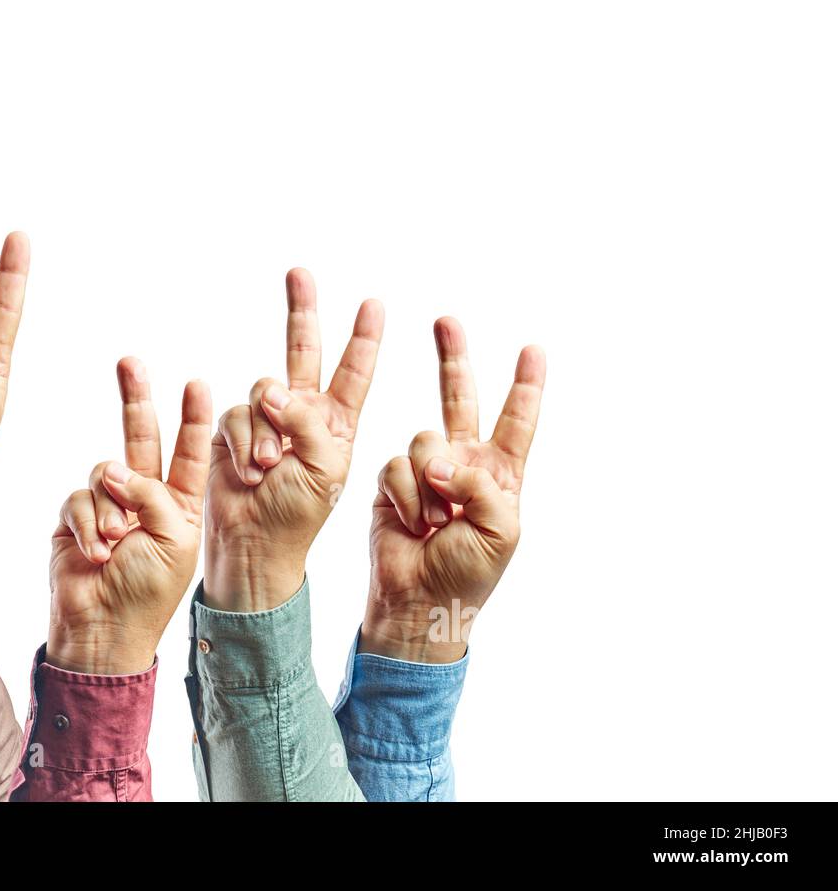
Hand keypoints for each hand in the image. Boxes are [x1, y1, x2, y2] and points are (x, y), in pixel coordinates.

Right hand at [48, 359, 211, 674]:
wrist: (105, 630)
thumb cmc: (150, 592)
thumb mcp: (175, 540)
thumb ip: (156, 497)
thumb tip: (118, 471)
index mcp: (180, 503)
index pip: (189, 451)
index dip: (192, 418)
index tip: (195, 382)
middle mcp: (145, 498)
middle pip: (141, 437)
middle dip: (135, 399)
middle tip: (130, 362)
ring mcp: (110, 506)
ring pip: (105, 469)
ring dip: (109, 506)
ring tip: (115, 542)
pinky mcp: (76, 518)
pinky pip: (79, 497)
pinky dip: (86, 524)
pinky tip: (94, 551)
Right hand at [205, 269, 383, 611]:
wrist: (253, 544)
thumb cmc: (300, 517)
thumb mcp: (327, 471)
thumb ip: (309, 424)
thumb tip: (276, 391)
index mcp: (337, 423)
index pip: (355, 371)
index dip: (363, 338)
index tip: (373, 303)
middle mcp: (302, 412)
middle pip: (302, 349)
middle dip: (301, 310)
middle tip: (299, 272)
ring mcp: (265, 420)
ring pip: (262, 391)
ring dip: (264, 431)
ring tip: (269, 469)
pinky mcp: (231, 430)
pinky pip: (233, 415)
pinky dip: (239, 443)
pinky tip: (248, 472)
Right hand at [362, 317, 545, 661]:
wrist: (418, 601)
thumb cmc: (469, 575)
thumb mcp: (500, 531)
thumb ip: (480, 485)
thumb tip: (438, 460)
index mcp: (500, 474)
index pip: (518, 421)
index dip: (526, 387)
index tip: (533, 350)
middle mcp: (463, 464)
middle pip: (460, 399)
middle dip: (453, 360)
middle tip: (446, 322)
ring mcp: (426, 472)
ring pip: (422, 439)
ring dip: (426, 482)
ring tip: (433, 521)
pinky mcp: (391, 482)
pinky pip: (393, 465)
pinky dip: (401, 494)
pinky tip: (409, 522)